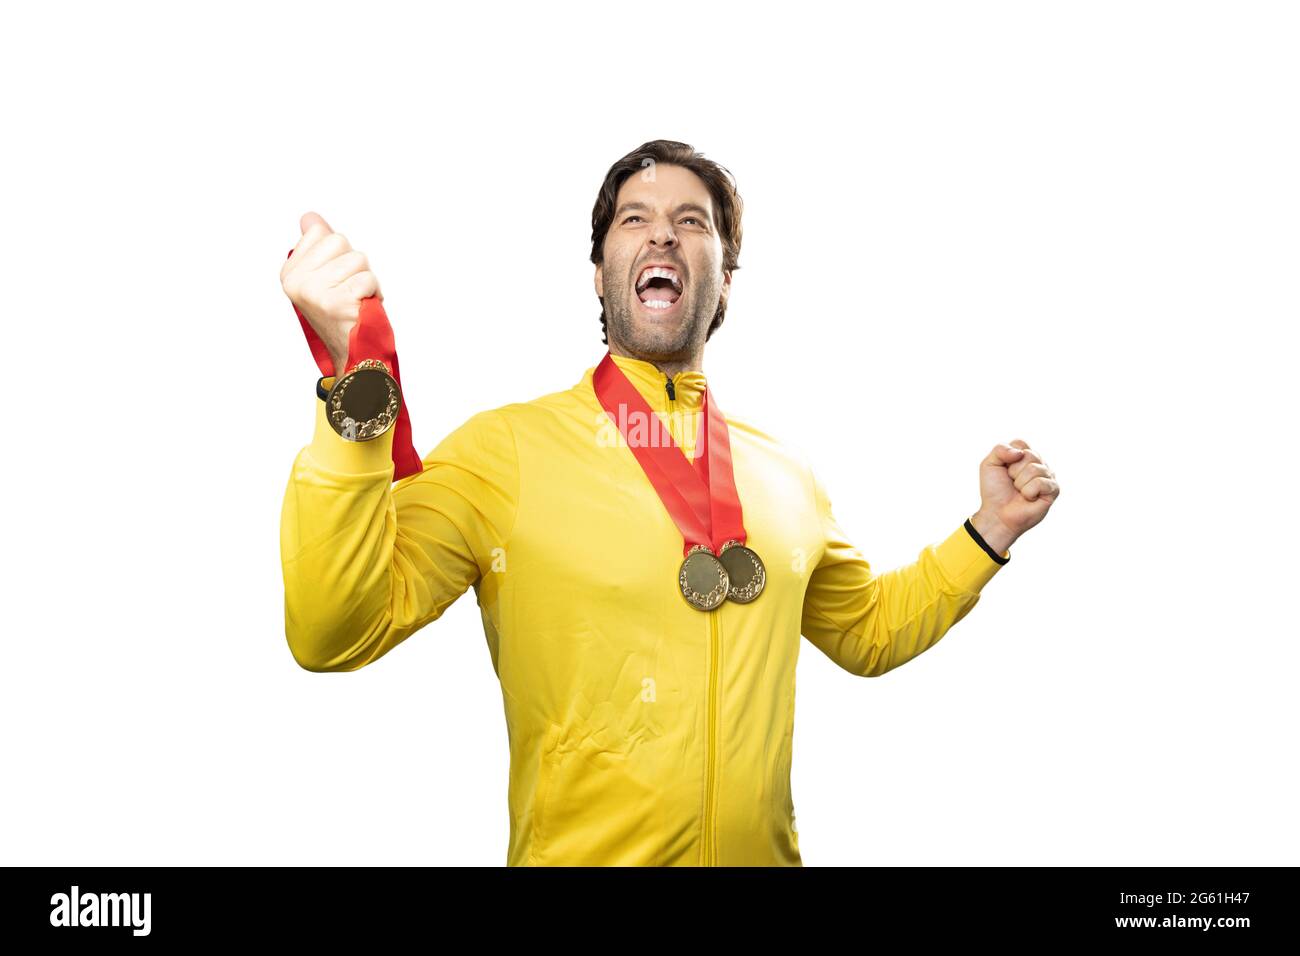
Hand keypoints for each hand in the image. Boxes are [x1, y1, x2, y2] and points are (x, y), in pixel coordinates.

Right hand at [279, 211, 382, 373]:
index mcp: (290, 273)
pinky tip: (362, 307)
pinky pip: (366, 278)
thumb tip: (309, 217)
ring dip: (366, 278)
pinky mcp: (335, 302)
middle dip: (354, 265)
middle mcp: (297, 282)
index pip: (320, 232)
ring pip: (357, 258)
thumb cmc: (342, 314)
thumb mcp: (323, 277)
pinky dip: (372, 291)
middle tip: (348, 290)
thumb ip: (316, 245)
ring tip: (356, 299)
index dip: (337, 254)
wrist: (352, 354)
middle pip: (340, 241)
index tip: (334, 279)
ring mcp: (314, 292)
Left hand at [970, 440, 1059, 552]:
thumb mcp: (989, 465)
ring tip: (1019, 492)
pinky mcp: (1054, 490)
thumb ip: (1000, 449)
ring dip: (1020, 483)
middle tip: (1012, 483)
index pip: (1020, 443)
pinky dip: (1028, 492)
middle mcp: (1039, 464)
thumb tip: (1020, 453)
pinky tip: (1028, 498)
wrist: (997, 514)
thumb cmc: (994, 491)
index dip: (1008, 456)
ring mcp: (1048, 476)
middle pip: (1028, 454)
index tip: (1004, 470)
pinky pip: (1041, 482)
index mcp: (1025, 456)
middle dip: (1014, 471)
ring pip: (1034, 468)